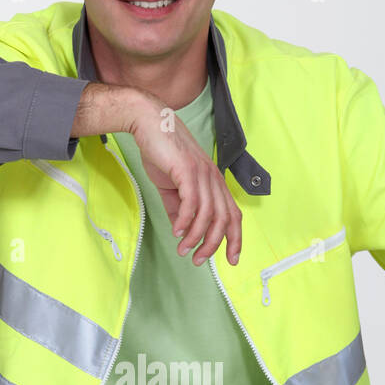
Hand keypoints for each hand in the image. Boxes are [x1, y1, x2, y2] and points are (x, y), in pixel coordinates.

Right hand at [129, 93, 241, 265]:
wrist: (149, 123)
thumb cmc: (162, 152)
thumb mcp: (172, 187)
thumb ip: (179, 208)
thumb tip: (182, 230)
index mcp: (214, 182)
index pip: (233, 215)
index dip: (235, 239)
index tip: (232, 260)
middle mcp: (213, 178)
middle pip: (224, 219)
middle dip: (213, 245)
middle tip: (198, 260)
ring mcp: (202, 173)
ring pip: (208, 214)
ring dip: (196, 237)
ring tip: (183, 250)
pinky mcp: (187, 170)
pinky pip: (192, 202)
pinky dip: (186, 221)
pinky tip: (176, 231)